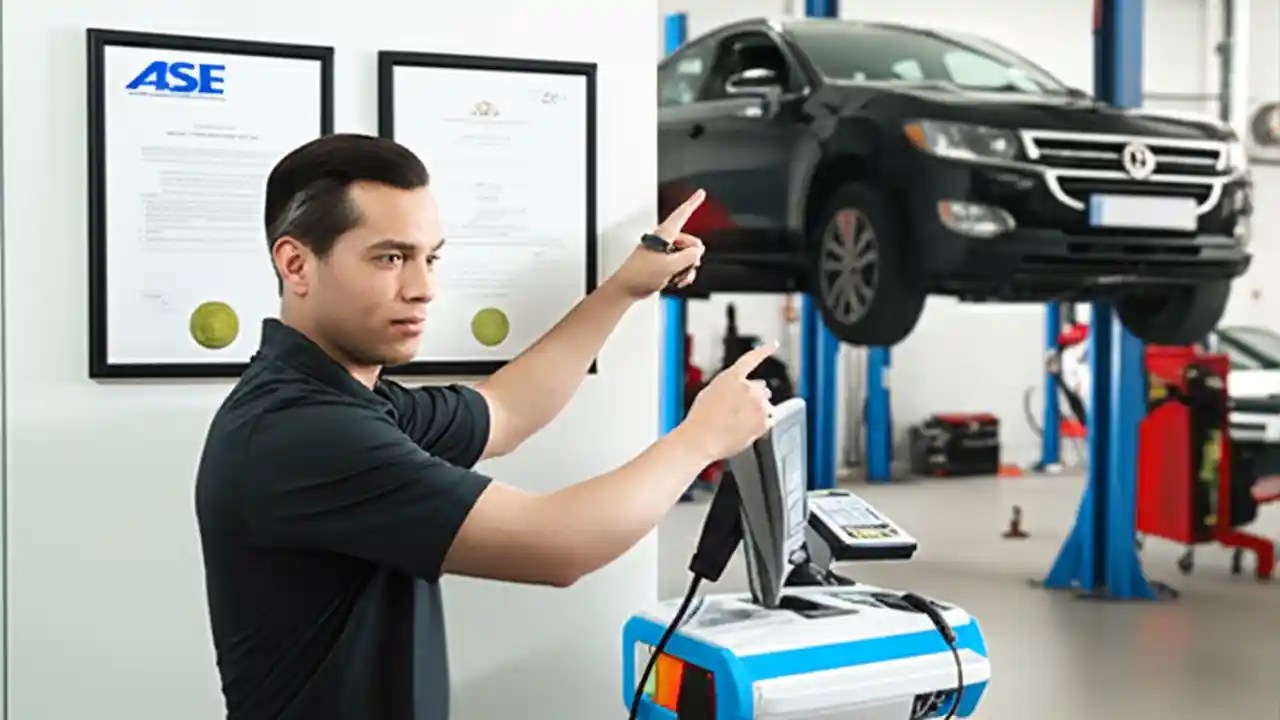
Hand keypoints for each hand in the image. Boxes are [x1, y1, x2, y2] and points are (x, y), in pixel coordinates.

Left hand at [606, 190, 706, 298]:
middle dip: (692, 256)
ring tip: (677, 277)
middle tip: (686, 267)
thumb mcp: (670, 265)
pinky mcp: (662, 263)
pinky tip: (676, 280)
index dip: (693, 203)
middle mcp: (663, 241)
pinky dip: (681, 273)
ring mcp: (663, 252)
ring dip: (686, 268)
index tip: (700, 193)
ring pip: (686, 256)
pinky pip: (679, 265)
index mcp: (664, 235)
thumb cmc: (640, 275)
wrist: (628, 288)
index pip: (681, 214)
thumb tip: (697, 252)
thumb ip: (688, 257)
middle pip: (689, 242)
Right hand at [679, 340, 778, 459]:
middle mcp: (748, 387)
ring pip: (766, 406)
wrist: (701, 438)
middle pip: (762, 389)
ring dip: (758, 413)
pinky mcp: (764, 420)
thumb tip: (748, 390)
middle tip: (738, 412)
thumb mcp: (711, 392)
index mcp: (732, 377)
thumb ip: (731, 386)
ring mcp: (758, 403)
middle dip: (755, 398)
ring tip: (738, 423)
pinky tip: (744, 429)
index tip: (774, 344)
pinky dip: (760, 426)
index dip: (764, 350)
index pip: (752, 358)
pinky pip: (769, 421)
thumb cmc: (701, 419)